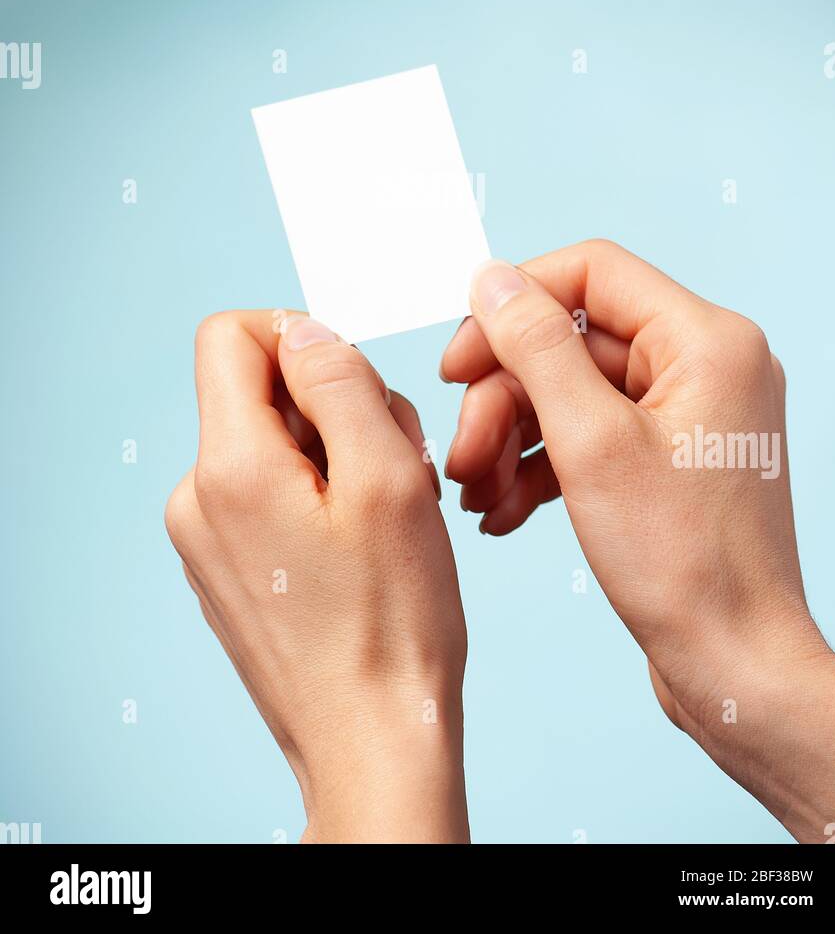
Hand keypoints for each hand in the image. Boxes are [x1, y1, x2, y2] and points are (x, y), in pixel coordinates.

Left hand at [166, 310, 468, 843]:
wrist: (373, 742)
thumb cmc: (392, 623)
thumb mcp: (389, 477)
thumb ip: (341, 381)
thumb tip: (304, 331)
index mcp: (229, 468)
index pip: (229, 336)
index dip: (299, 336)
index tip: (356, 385)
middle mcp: (197, 499)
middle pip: (260, 390)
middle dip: (335, 405)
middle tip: (398, 466)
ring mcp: (206, 539)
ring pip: (274, 442)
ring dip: (339, 454)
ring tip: (391, 515)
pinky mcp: (226, 570)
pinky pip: (268, 493)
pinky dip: (322, 496)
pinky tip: (366, 545)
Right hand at [440, 240, 834, 842]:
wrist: (736, 671)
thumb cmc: (685, 567)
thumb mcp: (591, 444)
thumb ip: (537, 348)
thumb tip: (495, 279)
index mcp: (707, 340)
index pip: (590, 272)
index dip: (513, 308)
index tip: (459, 362)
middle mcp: (707, 364)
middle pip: (573, 340)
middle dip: (504, 398)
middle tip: (461, 455)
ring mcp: (690, 414)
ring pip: (573, 392)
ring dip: (514, 438)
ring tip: (479, 495)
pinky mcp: (672, 460)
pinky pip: (591, 434)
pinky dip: (543, 466)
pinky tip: (506, 512)